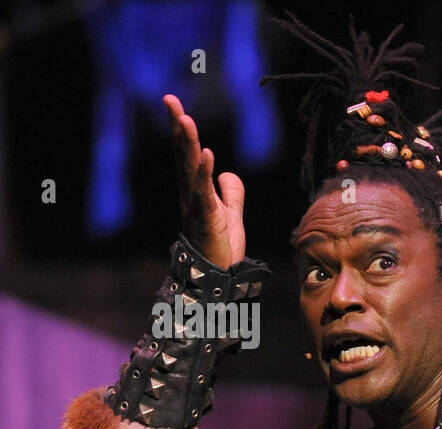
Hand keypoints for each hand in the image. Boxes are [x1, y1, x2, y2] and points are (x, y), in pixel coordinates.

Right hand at [163, 94, 245, 268]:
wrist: (219, 276)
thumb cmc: (221, 246)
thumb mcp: (231, 213)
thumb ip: (231, 192)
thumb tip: (227, 172)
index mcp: (196, 190)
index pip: (188, 155)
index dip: (183, 131)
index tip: (176, 107)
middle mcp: (191, 193)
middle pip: (184, 155)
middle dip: (178, 127)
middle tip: (170, 100)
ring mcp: (196, 205)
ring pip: (191, 169)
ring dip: (189, 144)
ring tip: (186, 120)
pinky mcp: (206, 217)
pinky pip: (204, 191)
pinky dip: (205, 173)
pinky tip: (207, 154)